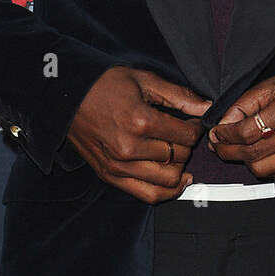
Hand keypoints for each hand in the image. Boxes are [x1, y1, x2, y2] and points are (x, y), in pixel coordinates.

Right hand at [66, 66, 210, 202]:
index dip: (196, 127)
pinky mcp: (111, 176)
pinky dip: (168, 191)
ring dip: (179, 166)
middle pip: (179, 156)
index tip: (192, 122)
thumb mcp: (144, 80)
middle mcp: (130, 148)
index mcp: (140, 121)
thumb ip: (179, 96)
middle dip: (187, 144)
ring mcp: (119, 166)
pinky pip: (149, 195)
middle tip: (181, 133)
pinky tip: (178, 180)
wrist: (68, 97)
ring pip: (169, 178)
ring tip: (175, 152)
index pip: (186, 135)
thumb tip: (206, 107)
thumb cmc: (103, 85)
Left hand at [207, 62, 274, 177]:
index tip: (215, 132)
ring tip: (234, 149)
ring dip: (244, 161)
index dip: (225, 135)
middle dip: (228, 150)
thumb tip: (224, 124)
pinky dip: (265, 165)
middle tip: (217, 143)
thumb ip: (247, 103)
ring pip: (265, 169)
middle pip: (253, 154)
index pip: (248, 131)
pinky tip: (257, 153)